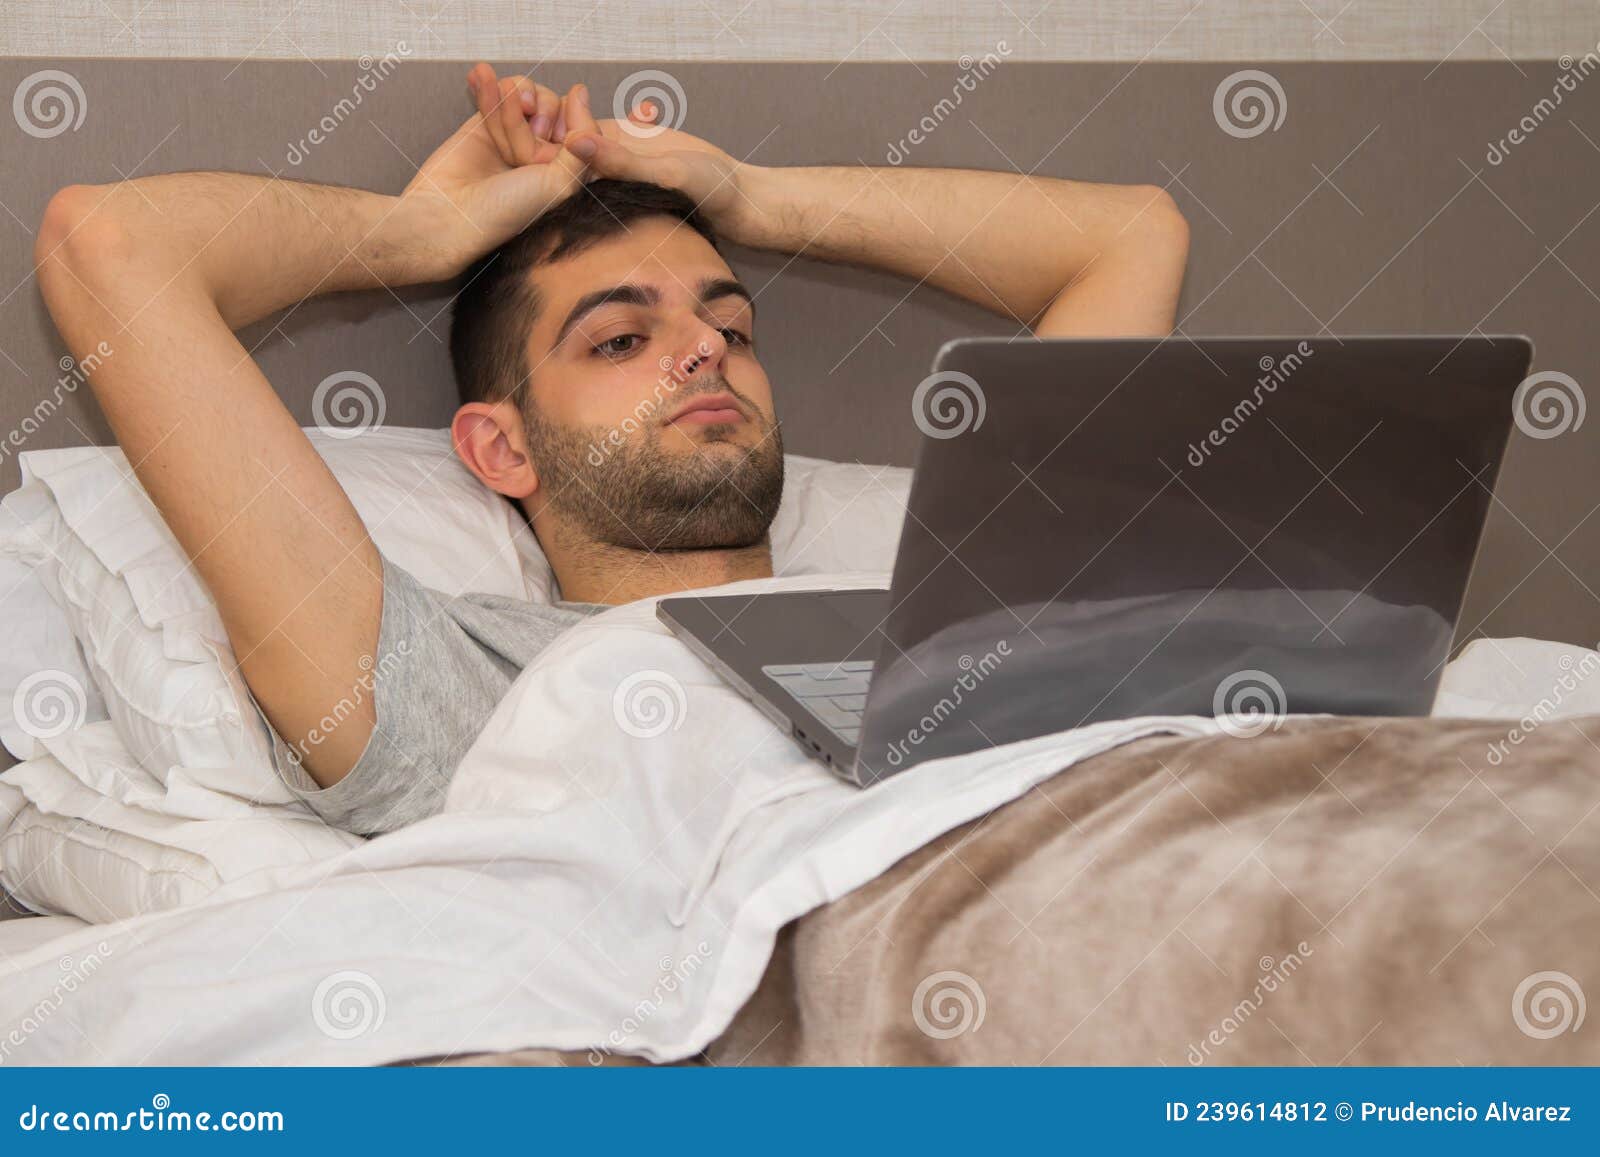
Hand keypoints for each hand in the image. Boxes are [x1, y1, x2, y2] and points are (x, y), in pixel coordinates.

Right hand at [398, 66, 595, 276]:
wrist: (451, 214)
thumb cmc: (509, 209)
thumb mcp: (560, 182)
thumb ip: (583, 141)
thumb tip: (580, 92)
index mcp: (568, 172)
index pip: (584, 126)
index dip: (575, 118)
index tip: (556, 125)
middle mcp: (544, 155)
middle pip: (555, 106)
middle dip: (542, 110)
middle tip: (531, 129)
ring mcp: (514, 139)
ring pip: (525, 96)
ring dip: (513, 95)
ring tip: (500, 97)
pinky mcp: (485, 129)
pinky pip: (495, 95)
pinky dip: (487, 84)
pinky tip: (480, 73)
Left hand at [452, 63, 749, 235]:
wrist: (732, 196)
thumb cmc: (704, 193)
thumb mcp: (659, 173)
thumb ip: (617, 160)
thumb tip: (572, 142)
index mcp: (587, 197)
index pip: (540, 162)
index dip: (515, 131)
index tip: (494, 98)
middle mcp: (587, 184)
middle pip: (541, 144)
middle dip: (512, 112)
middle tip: (484, 76)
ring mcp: (599, 167)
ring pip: (560, 130)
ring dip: (540, 103)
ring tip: (507, 74)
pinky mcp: (613, 150)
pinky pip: (584, 122)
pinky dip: (577, 104)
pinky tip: (564, 85)